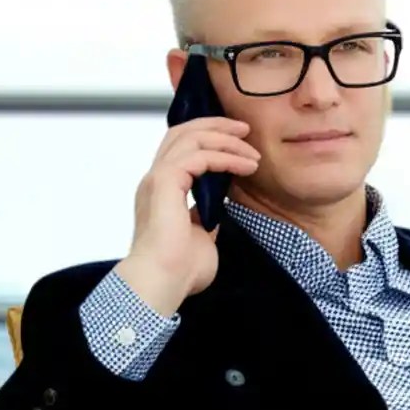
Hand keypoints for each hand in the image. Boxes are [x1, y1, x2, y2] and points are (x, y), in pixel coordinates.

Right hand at [115, 117, 259, 316]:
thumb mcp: (199, 238)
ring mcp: (158, 179)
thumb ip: (203, 220)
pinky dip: (225, 156)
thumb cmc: (179, 270)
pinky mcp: (165, 182)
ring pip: (191, 137)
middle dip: (217, 125)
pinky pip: (198, 156)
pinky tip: (245, 167)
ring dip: (226, 141)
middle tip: (245, 130)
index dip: (209, 136)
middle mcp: (156, 179)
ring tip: (253, 154)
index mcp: (161, 191)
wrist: (162, 284)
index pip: (181, 147)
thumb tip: (213, 213)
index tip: (239, 140)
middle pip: (182, 131)